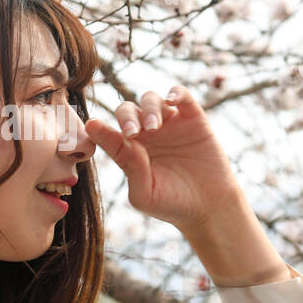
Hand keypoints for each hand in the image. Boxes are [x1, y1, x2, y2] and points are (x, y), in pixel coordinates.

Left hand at [84, 85, 242, 233]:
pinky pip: (182, 97)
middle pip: (127, 111)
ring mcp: (169, 124)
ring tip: (153, 127)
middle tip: (133, 132)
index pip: (109, 133)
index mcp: (129, 150)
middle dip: (127, 117)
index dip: (100, 128)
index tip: (94, 125)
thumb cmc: (172, 204)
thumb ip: (130, 167)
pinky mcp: (193, 120)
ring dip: (149, 108)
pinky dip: (176, 93)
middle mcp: (146, 134)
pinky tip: (171, 100)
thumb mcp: (144, 194)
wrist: (208, 209)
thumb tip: (122, 138)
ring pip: (151, 100)